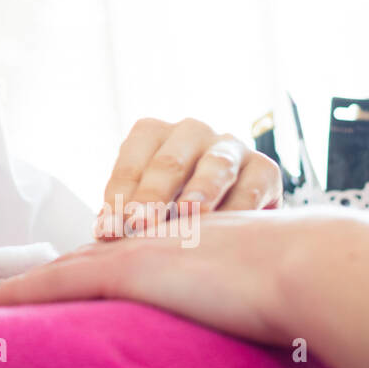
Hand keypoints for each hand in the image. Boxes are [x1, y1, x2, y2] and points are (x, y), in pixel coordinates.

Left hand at [0, 207, 360, 346]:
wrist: (308, 266)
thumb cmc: (303, 282)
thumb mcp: (267, 284)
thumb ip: (247, 294)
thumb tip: (259, 317)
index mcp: (184, 247)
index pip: (126, 255)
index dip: (93, 265)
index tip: (68, 278)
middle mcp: (154, 243)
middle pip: (87, 257)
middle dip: (50, 272)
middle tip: (10, 289)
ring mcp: (138, 254)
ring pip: (65, 268)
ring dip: (26, 282)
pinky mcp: (127, 270)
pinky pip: (58, 283)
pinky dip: (21, 290)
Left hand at [94, 117, 281, 238]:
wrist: (234, 212)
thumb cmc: (174, 206)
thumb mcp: (146, 203)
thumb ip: (125, 214)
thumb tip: (103, 236)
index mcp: (152, 133)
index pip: (131, 164)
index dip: (117, 199)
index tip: (107, 233)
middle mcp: (190, 132)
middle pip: (169, 162)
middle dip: (152, 197)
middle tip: (138, 227)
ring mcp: (230, 147)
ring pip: (214, 166)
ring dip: (198, 194)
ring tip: (186, 217)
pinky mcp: (265, 168)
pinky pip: (251, 187)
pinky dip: (238, 209)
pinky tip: (227, 233)